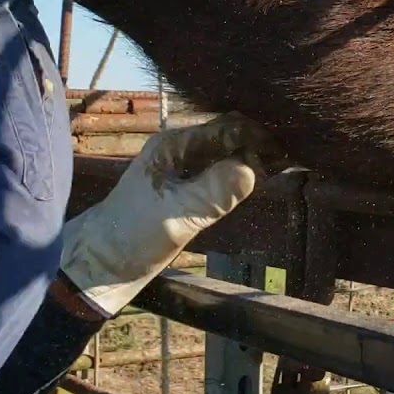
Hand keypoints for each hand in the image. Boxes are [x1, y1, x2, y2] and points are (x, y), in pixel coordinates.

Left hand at [59, 111, 281, 317]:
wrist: (100, 266)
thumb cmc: (129, 238)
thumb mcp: (176, 217)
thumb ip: (213, 193)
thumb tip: (252, 169)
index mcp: (173, 145)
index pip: (227, 127)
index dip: (259, 134)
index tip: (288, 146)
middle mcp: (182, 150)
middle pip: (232, 136)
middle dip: (261, 142)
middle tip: (293, 156)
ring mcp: (186, 169)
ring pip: (230, 153)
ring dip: (255, 157)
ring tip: (286, 165)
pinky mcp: (190, 189)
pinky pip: (224, 173)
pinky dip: (244, 174)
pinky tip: (263, 179)